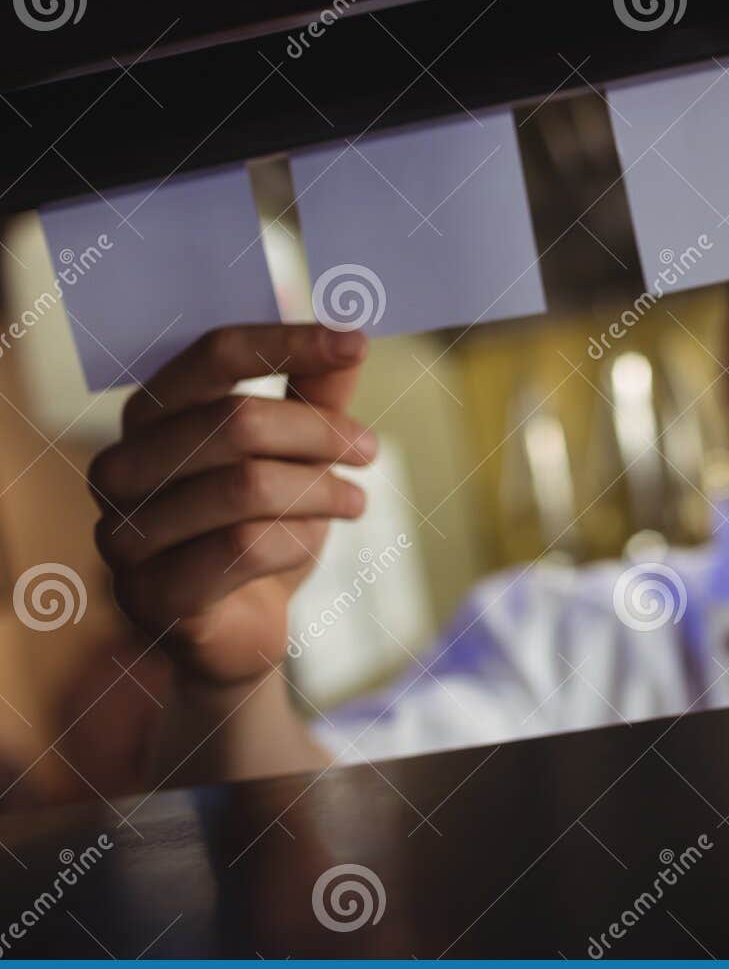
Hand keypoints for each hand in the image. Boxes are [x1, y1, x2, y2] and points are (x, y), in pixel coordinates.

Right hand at [89, 324, 377, 687]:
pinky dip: (299, 540)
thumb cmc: (261, 528)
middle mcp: (120, 468)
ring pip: (247, 486)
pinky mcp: (151, 595)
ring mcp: (125, 534)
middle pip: (236, 421)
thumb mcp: (295, 455)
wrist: (240, 631)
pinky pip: (245, 548)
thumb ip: (313, 395)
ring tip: (353, 500)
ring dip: (320, 491)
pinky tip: (314, 541)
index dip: (285, 343)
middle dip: (320, 433)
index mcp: (148, 418)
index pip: (211, 356)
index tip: (355, 342)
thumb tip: (351, 337)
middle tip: (369, 450)